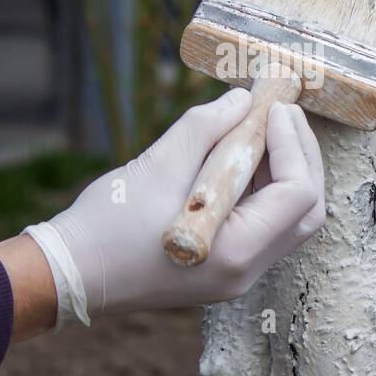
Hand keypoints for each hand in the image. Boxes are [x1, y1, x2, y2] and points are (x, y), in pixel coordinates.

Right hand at [23, 89, 325, 327]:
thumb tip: (244, 100)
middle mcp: (245, 272)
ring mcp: (236, 274)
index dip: (294, 145)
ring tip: (259, 129)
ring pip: (288, 220)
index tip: (275, 108)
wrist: (70, 271)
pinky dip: (262, 190)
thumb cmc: (108, 224)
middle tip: (280, 114)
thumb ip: (208, 127)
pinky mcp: (223, 267)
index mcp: (236, 252)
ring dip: (283, 171)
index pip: (297, 194)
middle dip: (300, 156)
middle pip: (305, 211)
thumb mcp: (160, 164)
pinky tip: (240, 157)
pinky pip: (263, 227)